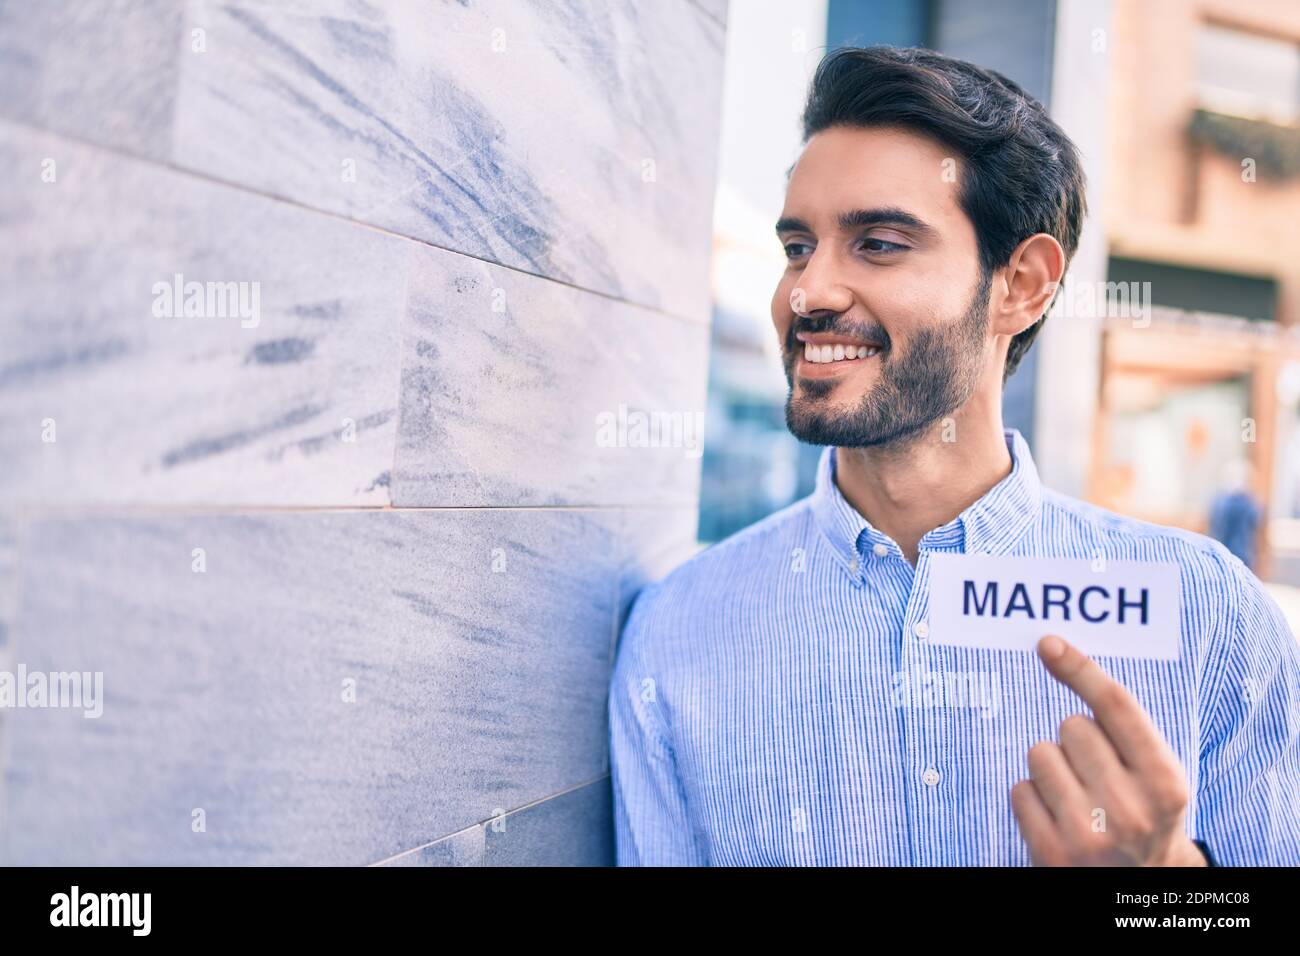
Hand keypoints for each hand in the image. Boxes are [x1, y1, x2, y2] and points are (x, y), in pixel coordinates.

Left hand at [1010, 634, 1205, 866]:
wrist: (1140, 886)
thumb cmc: (1142, 812)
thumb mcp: (1154, 776)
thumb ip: (1122, 726)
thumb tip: (1056, 652)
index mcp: (1166, 783)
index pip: (1117, 708)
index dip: (1081, 669)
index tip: (1049, 645)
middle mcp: (1131, 810)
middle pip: (1072, 726)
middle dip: (1076, 740)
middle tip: (1094, 773)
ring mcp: (1089, 834)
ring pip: (1040, 752)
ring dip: (1051, 767)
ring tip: (1076, 796)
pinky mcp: (1051, 852)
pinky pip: (1019, 789)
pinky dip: (1031, 797)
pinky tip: (1057, 818)